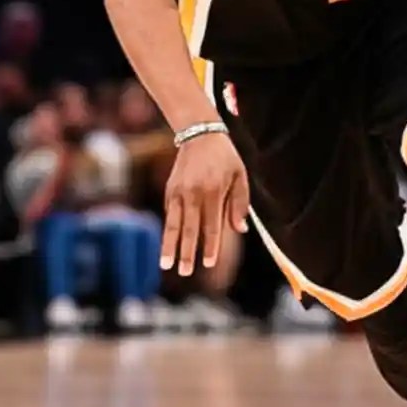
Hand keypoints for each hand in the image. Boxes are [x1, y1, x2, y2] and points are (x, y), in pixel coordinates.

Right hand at [162, 132, 249, 275]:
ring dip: (169, 246)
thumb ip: (239, 204)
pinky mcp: (170, 190)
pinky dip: (167, 230)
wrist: (200, 134)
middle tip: (185, 272)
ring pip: (173, 224)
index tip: (208, 263)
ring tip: (166, 265)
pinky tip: (167, 245)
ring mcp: (178, 192)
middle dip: (187, 253)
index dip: (210, 246)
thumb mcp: (240, 177)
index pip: (212, 226)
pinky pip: (169, 214)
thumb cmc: (225, 158)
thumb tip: (240, 230)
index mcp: (213, 192)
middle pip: (189, 229)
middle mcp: (193, 194)